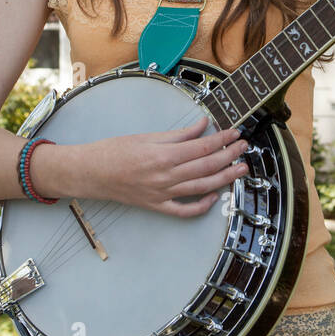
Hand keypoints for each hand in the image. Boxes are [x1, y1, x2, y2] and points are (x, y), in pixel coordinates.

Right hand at [71, 117, 248, 216]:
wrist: (89, 172)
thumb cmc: (113, 151)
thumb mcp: (147, 136)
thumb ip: (178, 134)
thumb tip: (202, 125)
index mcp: (163, 156)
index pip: (202, 147)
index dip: (223, 139)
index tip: (235, 132)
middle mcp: (165, 177)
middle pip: (206, 167)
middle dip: (229, 156)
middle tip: (244, 147)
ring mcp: (161, 194)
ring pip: (201, 188)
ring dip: (224, 178)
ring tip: (240, 170)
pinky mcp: (156, 206)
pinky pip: (183, 210)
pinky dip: (201, 206)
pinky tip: (214, 197)